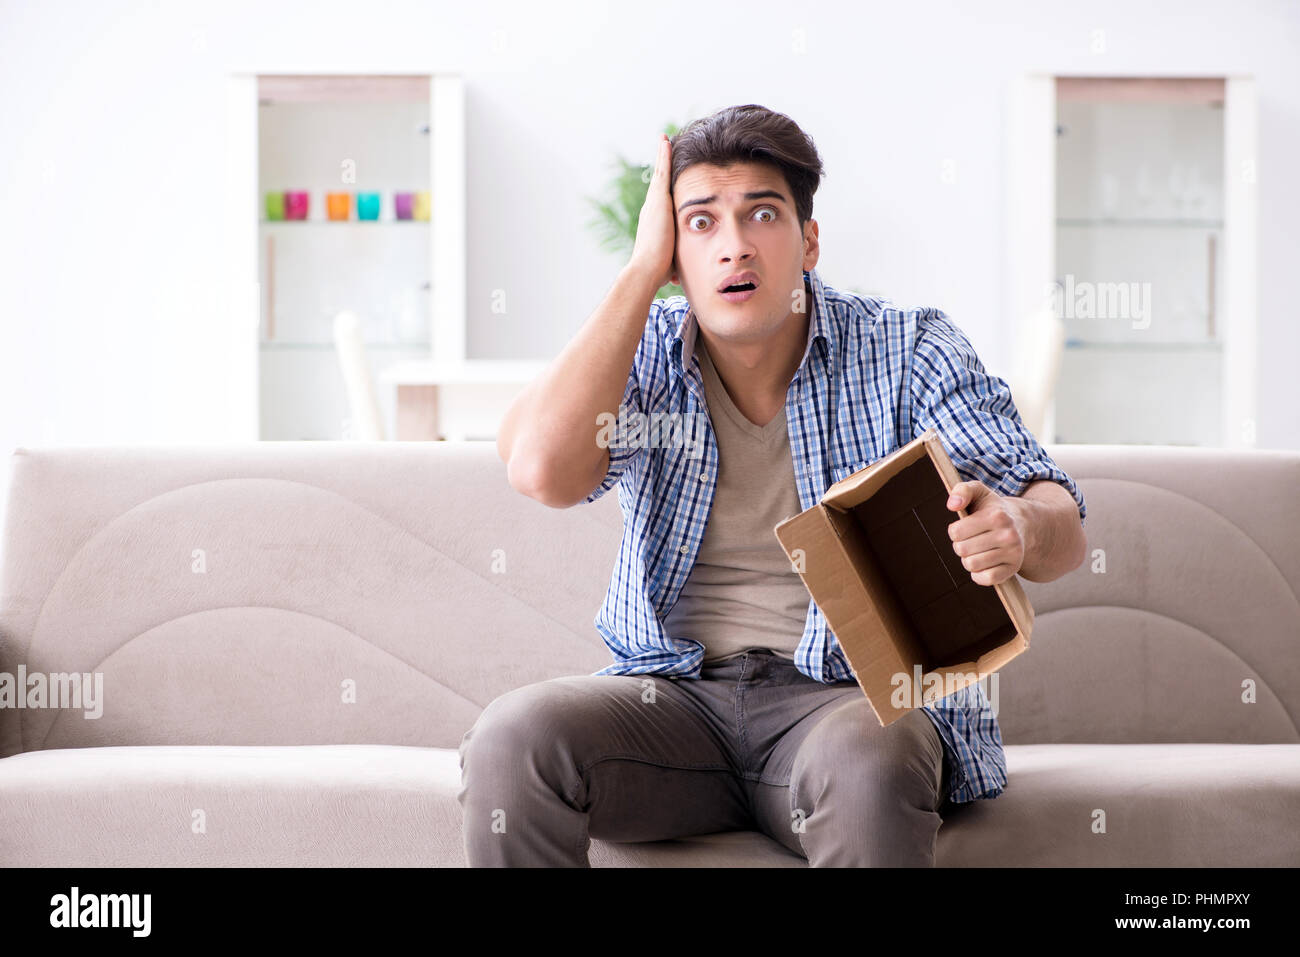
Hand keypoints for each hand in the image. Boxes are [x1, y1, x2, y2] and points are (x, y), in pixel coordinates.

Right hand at [628, 134, 677, 290]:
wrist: (647, 269)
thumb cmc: (658, 272)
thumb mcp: (669, 262)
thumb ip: (674, 263)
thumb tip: (677, 277)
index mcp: (654, 223)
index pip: (660, 200)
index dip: (663, 188)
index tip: (665, 177)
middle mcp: (650, 209)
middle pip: (658, 183)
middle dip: (662, 166)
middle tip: (665, 148)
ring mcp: (653, 203)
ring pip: (660, 174)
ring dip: (663, 156)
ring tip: (666, 139)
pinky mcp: (658, 199)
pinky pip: (662, 171)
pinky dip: (664, 156)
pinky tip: (666, 140)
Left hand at [945, 480, 1025, 586]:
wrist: (1022, 525)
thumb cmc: (992, 510)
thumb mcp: (979, 492)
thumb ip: (962, 491)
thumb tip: (952, 505)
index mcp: (997, 516)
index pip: (956, 532)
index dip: (955, 531)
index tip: (964, 527)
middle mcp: (1008, 535)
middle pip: (961, 549)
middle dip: (961, 545)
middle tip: (971, 539)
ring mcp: (1013, 554)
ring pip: (971, 565)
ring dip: (969, 559)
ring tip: (978, 550)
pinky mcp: (1013, 569)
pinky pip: (985, 579)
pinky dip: (979, 574)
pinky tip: (984, 563)